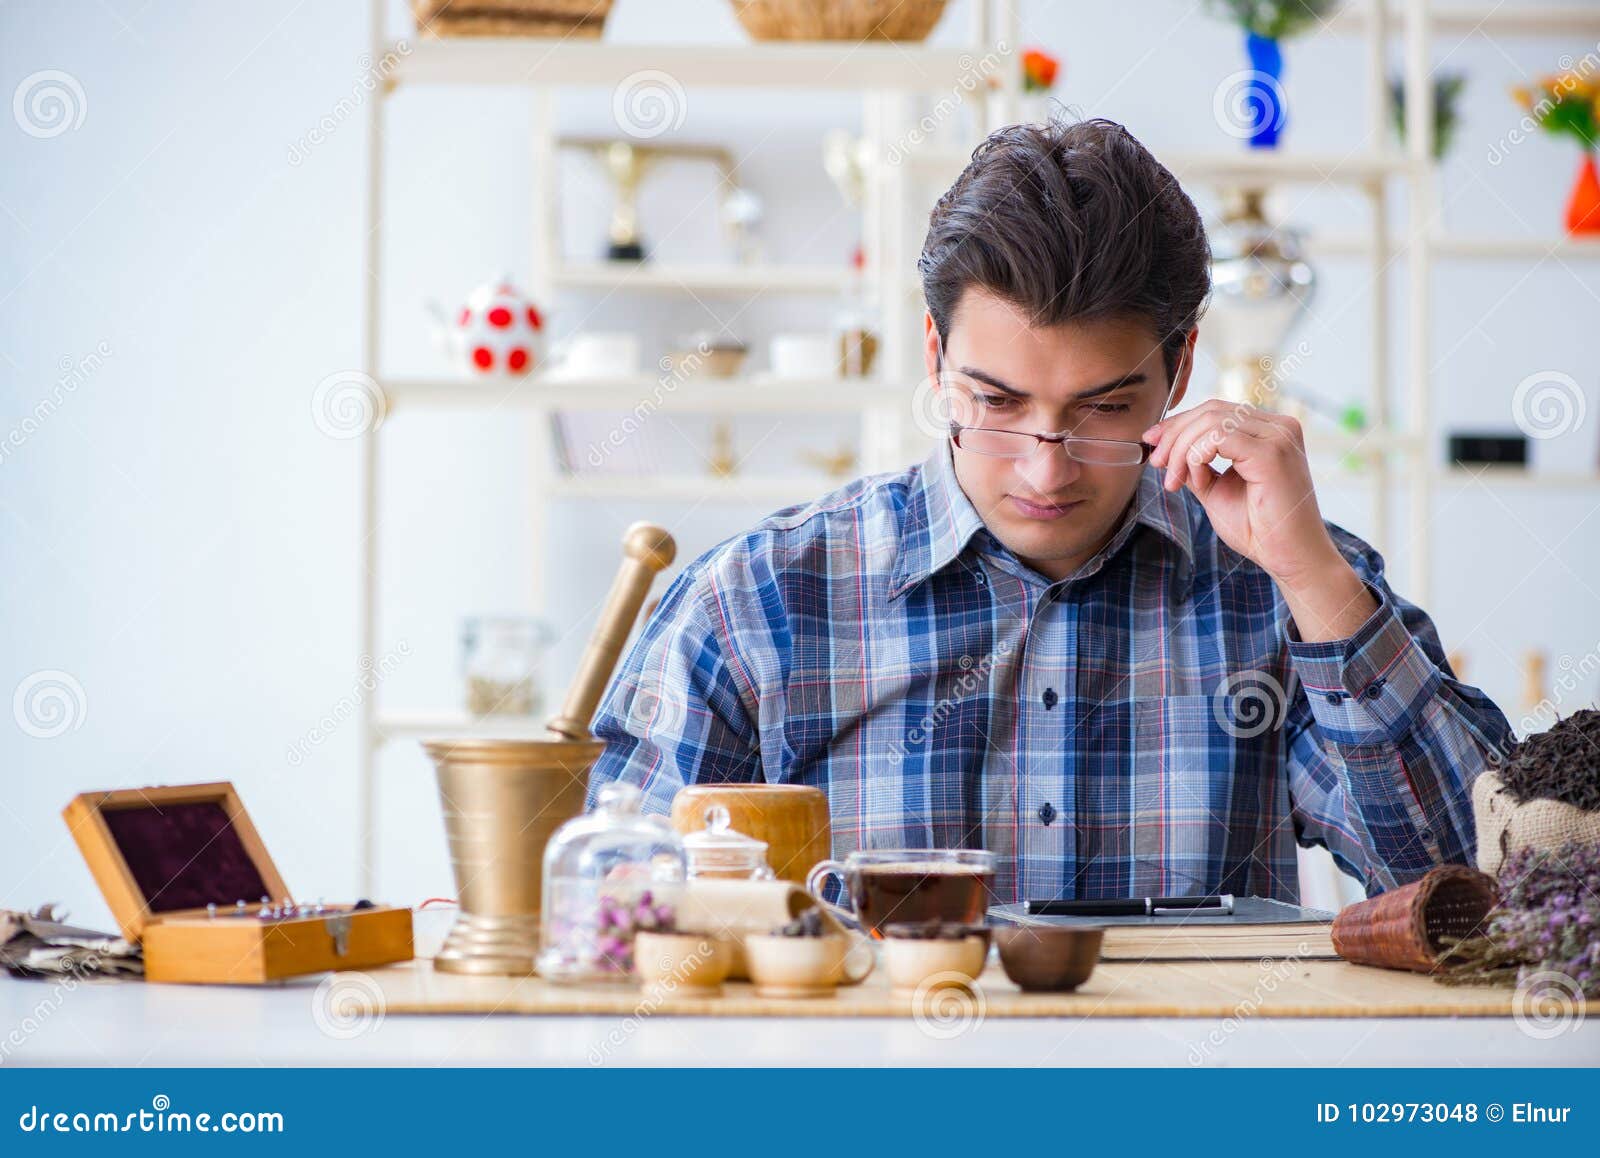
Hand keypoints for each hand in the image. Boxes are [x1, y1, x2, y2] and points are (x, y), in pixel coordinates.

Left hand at [1142, 401, 1376, 640]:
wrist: (1290, 559)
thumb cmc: (1260, 529)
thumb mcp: (1216, 490)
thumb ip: (1195, 465)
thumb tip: (1163, 447)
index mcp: (1269, 430)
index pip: (1215, 411)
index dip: (1177, 424)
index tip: (1152, 445)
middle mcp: (1279, 426)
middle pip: (1210, 410)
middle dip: (1174, 436)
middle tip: (1157, 465)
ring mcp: (1279, 436)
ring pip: (1210, 421)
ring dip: (1181, 450)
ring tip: (1175, 481)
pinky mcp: (1273, 453)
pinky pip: (1218, 437)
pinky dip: (1196, 456)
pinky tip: (1198, 481)